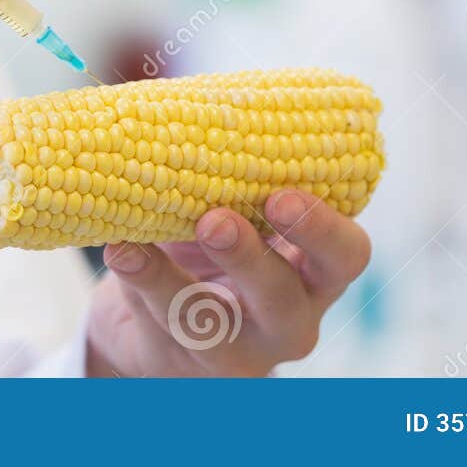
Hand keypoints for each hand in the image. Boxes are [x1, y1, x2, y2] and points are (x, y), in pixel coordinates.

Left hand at [85, 190, 370, 376]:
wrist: (154, 321)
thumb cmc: (208, 248)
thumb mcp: (230, 207)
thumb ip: (228, 169)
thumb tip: (193, 103)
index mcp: (313, 269)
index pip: (347, 254)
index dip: (323, 229)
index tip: (283, 193)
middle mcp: (289, 318)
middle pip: (288, 299)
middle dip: (250, 259)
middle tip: (215, 219)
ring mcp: (236, 351)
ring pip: (213, 324)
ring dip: (178, 278)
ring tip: (147, 235)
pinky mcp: (181, 364)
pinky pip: (160, 324)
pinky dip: (139, 280)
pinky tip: (119, 249)